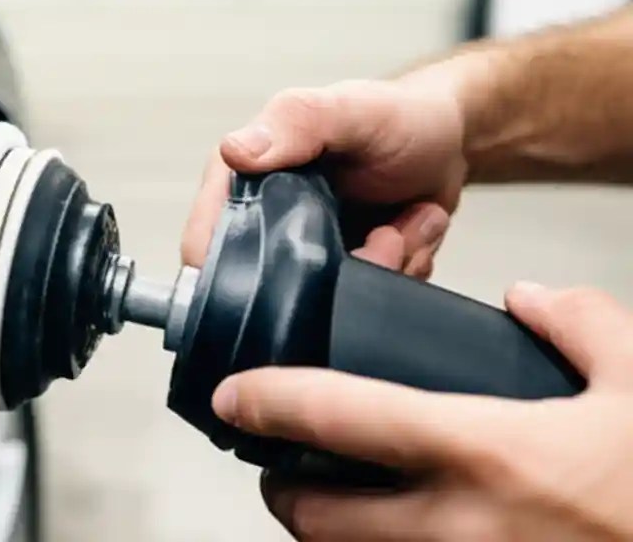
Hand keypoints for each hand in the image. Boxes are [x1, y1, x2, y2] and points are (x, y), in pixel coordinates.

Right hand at [181, 79, 467, 278]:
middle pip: (273, 289)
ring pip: (324, 303)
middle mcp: (263, 219)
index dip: (241, 269)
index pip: (206, 244)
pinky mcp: (340, 273)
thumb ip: (295, 123)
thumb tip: (235, 152)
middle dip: (339, 273)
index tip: (308, 256)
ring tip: (404, 227)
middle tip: (387, 236)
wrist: (449, 141)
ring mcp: (302, 251)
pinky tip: (410, 237)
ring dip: (381, 270)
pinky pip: (361, 303)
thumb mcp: (347, 109)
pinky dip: (398, 275)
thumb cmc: (396, 115)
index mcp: (242, 180)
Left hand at [212, 283, 632, 540]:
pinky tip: (398, 534)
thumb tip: (529, 299)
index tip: (235, 393)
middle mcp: (458, 528)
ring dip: (324, 536)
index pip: (339, 417)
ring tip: (335, 502)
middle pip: (312, 516)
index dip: (268, 401)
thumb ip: (581, 323)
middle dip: (282, 488)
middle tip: (283, 463)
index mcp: (488, 451)